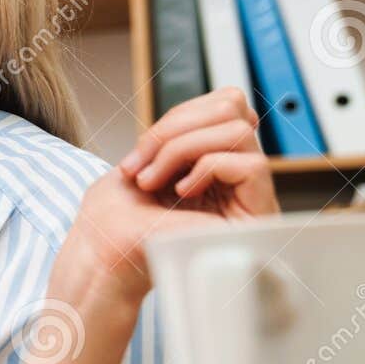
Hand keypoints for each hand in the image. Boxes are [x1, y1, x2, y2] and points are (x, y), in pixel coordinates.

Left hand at [64, 88, 280, 300]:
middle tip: (142, 165)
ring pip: (238, 131)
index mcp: (211, 158)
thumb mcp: (143, 162)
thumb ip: (175, 135)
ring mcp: (247, 193)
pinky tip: (181, 193)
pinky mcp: (255, 213)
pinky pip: (251, 164)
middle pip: (232, 106)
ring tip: (153, 181)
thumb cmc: (117, 219)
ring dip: (181, 148)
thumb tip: (196, 111)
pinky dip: (206, 168)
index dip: (180, 113)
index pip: (225, 103)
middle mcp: (234, 173)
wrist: (109, 260)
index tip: (140, 152)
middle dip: (176, 128)